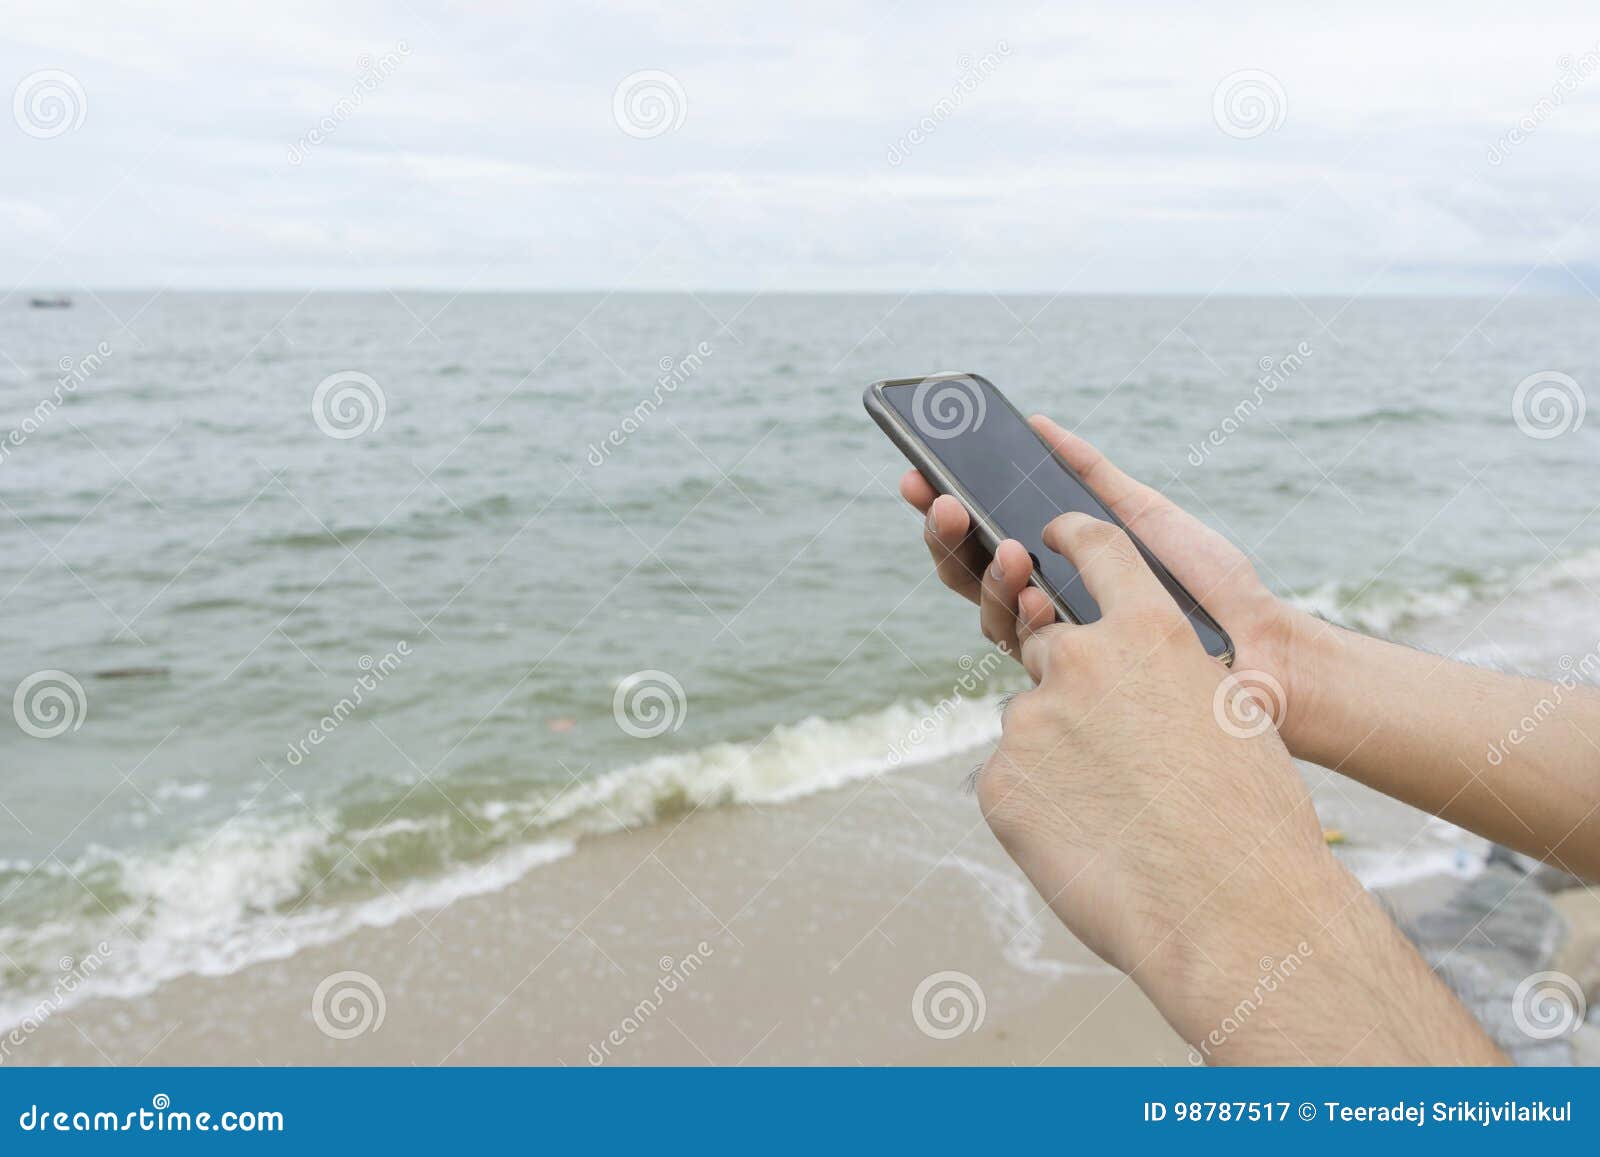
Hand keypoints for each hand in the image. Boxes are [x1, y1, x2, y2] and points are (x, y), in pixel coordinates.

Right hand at [900, 415, 1317, 749]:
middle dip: (946, 537)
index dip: (946, 510)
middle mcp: (1042, 607)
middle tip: (943, 501)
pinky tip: (1040, 595)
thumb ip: (1090, 475)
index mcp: (1053, 565)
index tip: (918, 476)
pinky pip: (1026, 650)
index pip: (982, 537)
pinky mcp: (1070, 686)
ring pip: (988, 611)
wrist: (1256, 644)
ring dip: (986, 575)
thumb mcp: (1144, 513)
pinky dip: (1026, 617)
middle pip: (968, 574)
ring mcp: (1052, 648)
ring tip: (1007, 547)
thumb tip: (1040, 425)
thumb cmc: (1207, 584)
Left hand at [974, 513, 1503, 1063]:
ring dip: (1061, 756)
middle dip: (1072, 687)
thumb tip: (1131, 683)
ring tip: (1120, 814)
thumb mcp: (1226, 716)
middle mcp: (1081, 661)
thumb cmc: (1252, 821)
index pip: (1097, 551)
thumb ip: (1165, 677)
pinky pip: (1012, 780)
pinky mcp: (999, 781)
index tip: (1048, 534)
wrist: (1234, 915)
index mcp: (1151, 632)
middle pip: (1049, 648)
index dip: (1071, 538)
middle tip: (1118, 751)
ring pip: (1033, 723)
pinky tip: (1089, 840)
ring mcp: (1032, 720)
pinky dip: (1041, 805)